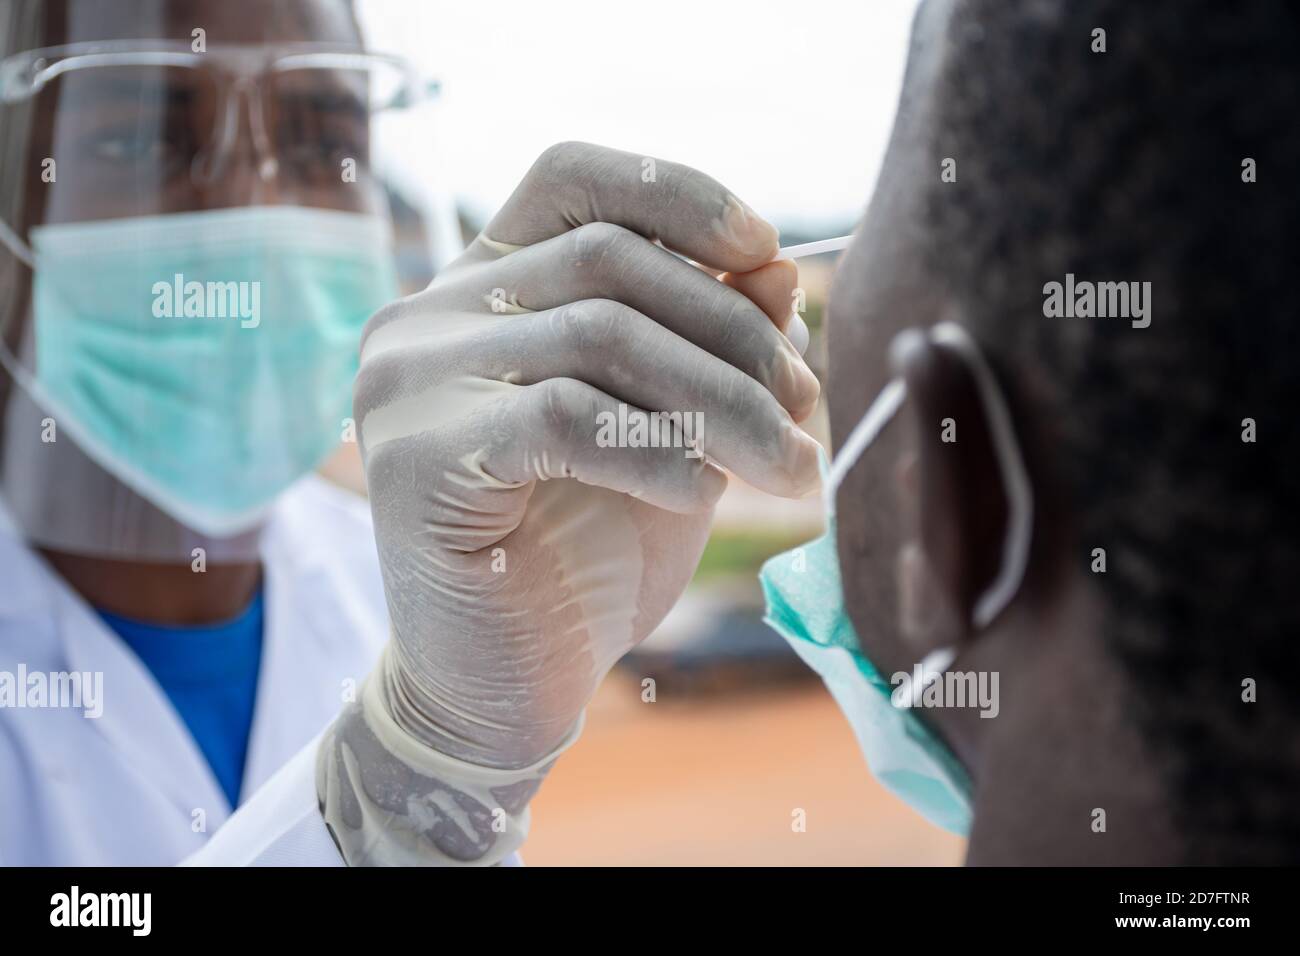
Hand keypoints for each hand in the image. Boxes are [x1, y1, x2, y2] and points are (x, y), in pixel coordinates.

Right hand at [357, 142, 820, 769]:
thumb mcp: (671, 432)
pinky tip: (700, 496)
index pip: (569, 179)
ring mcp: (409, 382)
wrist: (503, 685)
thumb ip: (709, 346)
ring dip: (719, 399)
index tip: (765, 249)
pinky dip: (657, 450)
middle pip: (606, 261)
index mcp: (479, 290)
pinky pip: (566, 416)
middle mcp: (427, 317)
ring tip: (783, 464)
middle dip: (731, 331)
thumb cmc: (588, 552)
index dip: (675, 194)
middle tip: (805, 407)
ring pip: (597, 335)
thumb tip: (775, 268)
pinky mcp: (417, 457)